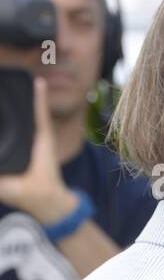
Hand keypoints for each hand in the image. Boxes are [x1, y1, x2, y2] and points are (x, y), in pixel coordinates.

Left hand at [0, 77, 76, 223]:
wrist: (41, 197)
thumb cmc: (17, 190)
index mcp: (10, 146)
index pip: (0, 127)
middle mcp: (22, 138)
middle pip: (13, 117)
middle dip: (4, 105)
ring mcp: (34, 135)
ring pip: (24, 111)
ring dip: (23, 97)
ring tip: (8, 81)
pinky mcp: (44, 135)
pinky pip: (40, 113)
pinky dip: (39, 98)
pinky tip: (37, 83)